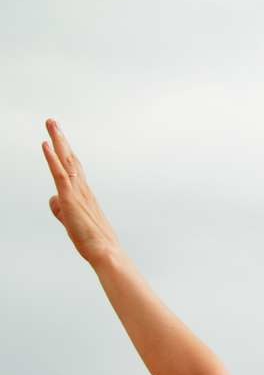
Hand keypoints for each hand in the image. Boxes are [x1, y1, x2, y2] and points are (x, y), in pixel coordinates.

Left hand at [41, 118, 121, 266]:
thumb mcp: (72, 223)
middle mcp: (83, 189)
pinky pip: (60, 174)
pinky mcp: (71, 199)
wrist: (106, 253)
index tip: (58, 138)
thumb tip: (53, 199)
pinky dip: (52, 158)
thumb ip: (61, 209)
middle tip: (53, 122)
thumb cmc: (94, 242)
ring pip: (66, 161)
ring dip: (58, 141)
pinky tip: (46, 145)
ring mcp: (78, 193)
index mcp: (85, 195)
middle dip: (61, 139)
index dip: (65, 152)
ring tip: (51, 124)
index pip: (73, 168)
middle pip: (70, 159)